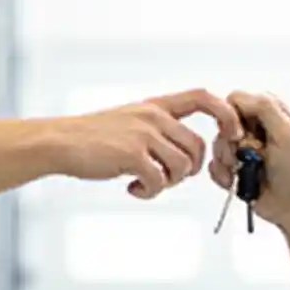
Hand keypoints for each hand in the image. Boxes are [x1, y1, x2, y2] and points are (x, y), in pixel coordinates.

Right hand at [48, 88, 245, 198]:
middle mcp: (153, 116)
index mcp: (156, 106)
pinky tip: (133, 190)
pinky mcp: (132, 154)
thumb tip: (186, 155)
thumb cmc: (94, 137)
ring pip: (182, 166)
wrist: (60, 142)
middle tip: (168, 178)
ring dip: (168, 183)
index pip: (203, 97)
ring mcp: (143, 134)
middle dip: (190, 169)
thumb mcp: (131, 120)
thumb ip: (158, 129)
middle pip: (197, 145)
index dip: (225, 114)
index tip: (229, 134)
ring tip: (146, 183)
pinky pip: (158, 181)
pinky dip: (149, 192)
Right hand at [209, 91, 289, 230]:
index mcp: (267, 111)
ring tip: (244, 171)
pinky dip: (223, 175)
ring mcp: (241, 148)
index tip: (244, 134)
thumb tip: (235, 98)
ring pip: (216, 144)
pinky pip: (214, 165)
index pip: (235, 100)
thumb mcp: (286, 132)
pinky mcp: (232, 167)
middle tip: (246, 155)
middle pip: (222, 122)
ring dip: (228, 160)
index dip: (234, 116)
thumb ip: (264, 108)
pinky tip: (237, 182)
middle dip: (231, 142)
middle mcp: (253, 126)